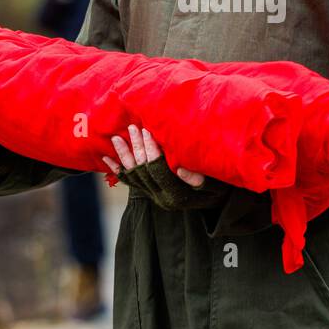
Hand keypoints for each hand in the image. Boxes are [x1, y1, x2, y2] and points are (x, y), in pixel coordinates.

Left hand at [102, 125, 225, 210]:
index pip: (158, 170)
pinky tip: (107, 159)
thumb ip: (200, 178)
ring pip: (133, 176)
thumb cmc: (221, 188)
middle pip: (143, 172)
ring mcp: (154, 197)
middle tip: (132, 127)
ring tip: (116, 138)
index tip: (147, 130)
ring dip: (124, 156)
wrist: (217, 201)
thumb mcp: (217, 184)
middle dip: (137, 148)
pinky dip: (118, 169)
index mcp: (177, 195)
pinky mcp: (150, 194)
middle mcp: (162, 199)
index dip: (151, 150)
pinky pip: (130, 182)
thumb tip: (180, 169)